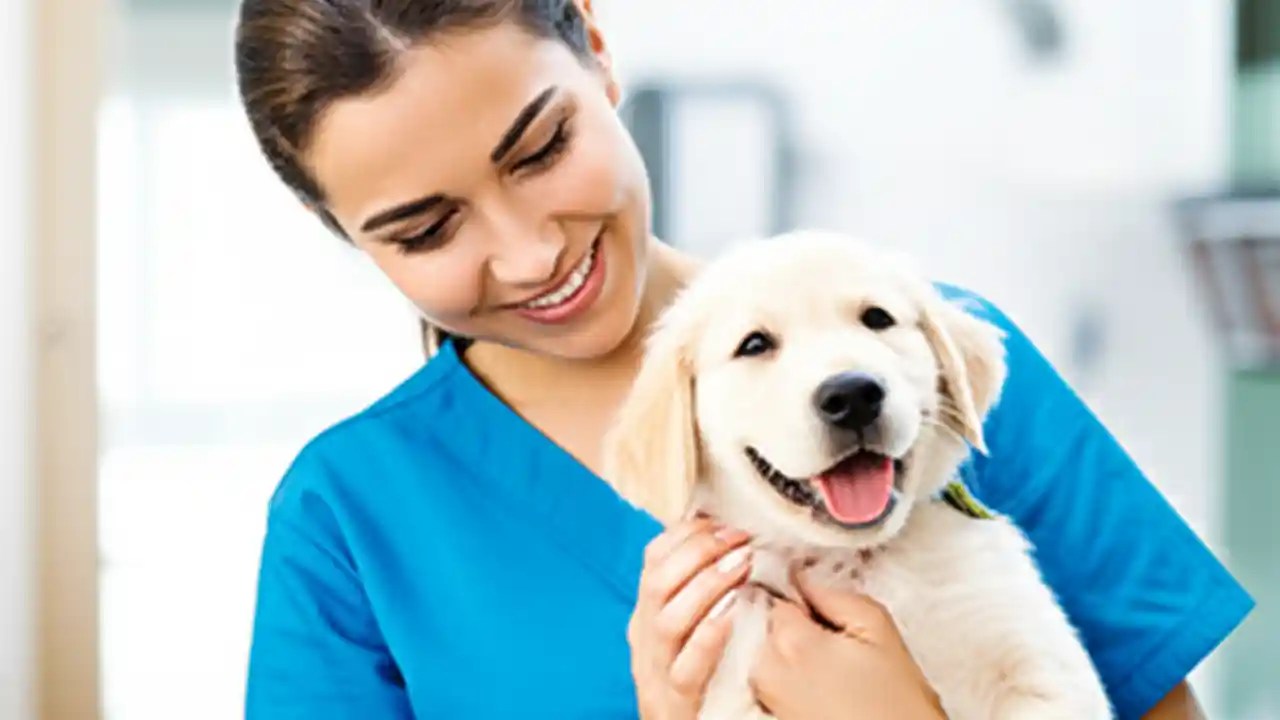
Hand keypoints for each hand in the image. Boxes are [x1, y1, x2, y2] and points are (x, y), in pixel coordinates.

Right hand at [628, 516, 752, 719]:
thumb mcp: (688, 628)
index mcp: (646, 613)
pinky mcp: (673, 703)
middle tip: (739, 540)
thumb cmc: (695, 679)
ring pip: (668, 619)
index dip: (687, 534)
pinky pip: (686, 667)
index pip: (653, 558)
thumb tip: (728, 541)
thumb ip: (699, 590)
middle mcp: (644, 637)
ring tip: (741, 567)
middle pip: (658, 582)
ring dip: (706, 585)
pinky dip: (708, 637)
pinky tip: (732, 615)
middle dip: (698, 552)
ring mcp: (655, 671)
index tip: (724, 522)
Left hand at [751, 567, 944, 719]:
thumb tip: (804, 579)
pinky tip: (820, 687)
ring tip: (830, 669)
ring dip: (788, 653)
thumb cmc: (896, 703)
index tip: (823, 612)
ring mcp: (765, 697)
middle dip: (792, 627)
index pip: (776, 597)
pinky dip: (788, 677)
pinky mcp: (770, 716)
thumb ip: (836, 595)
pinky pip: (768, 680)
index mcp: (792, 643)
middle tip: (832, 642)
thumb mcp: (879, 630)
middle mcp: (768, 671)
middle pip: (765, 625)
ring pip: (764, 652)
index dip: (801, 600)